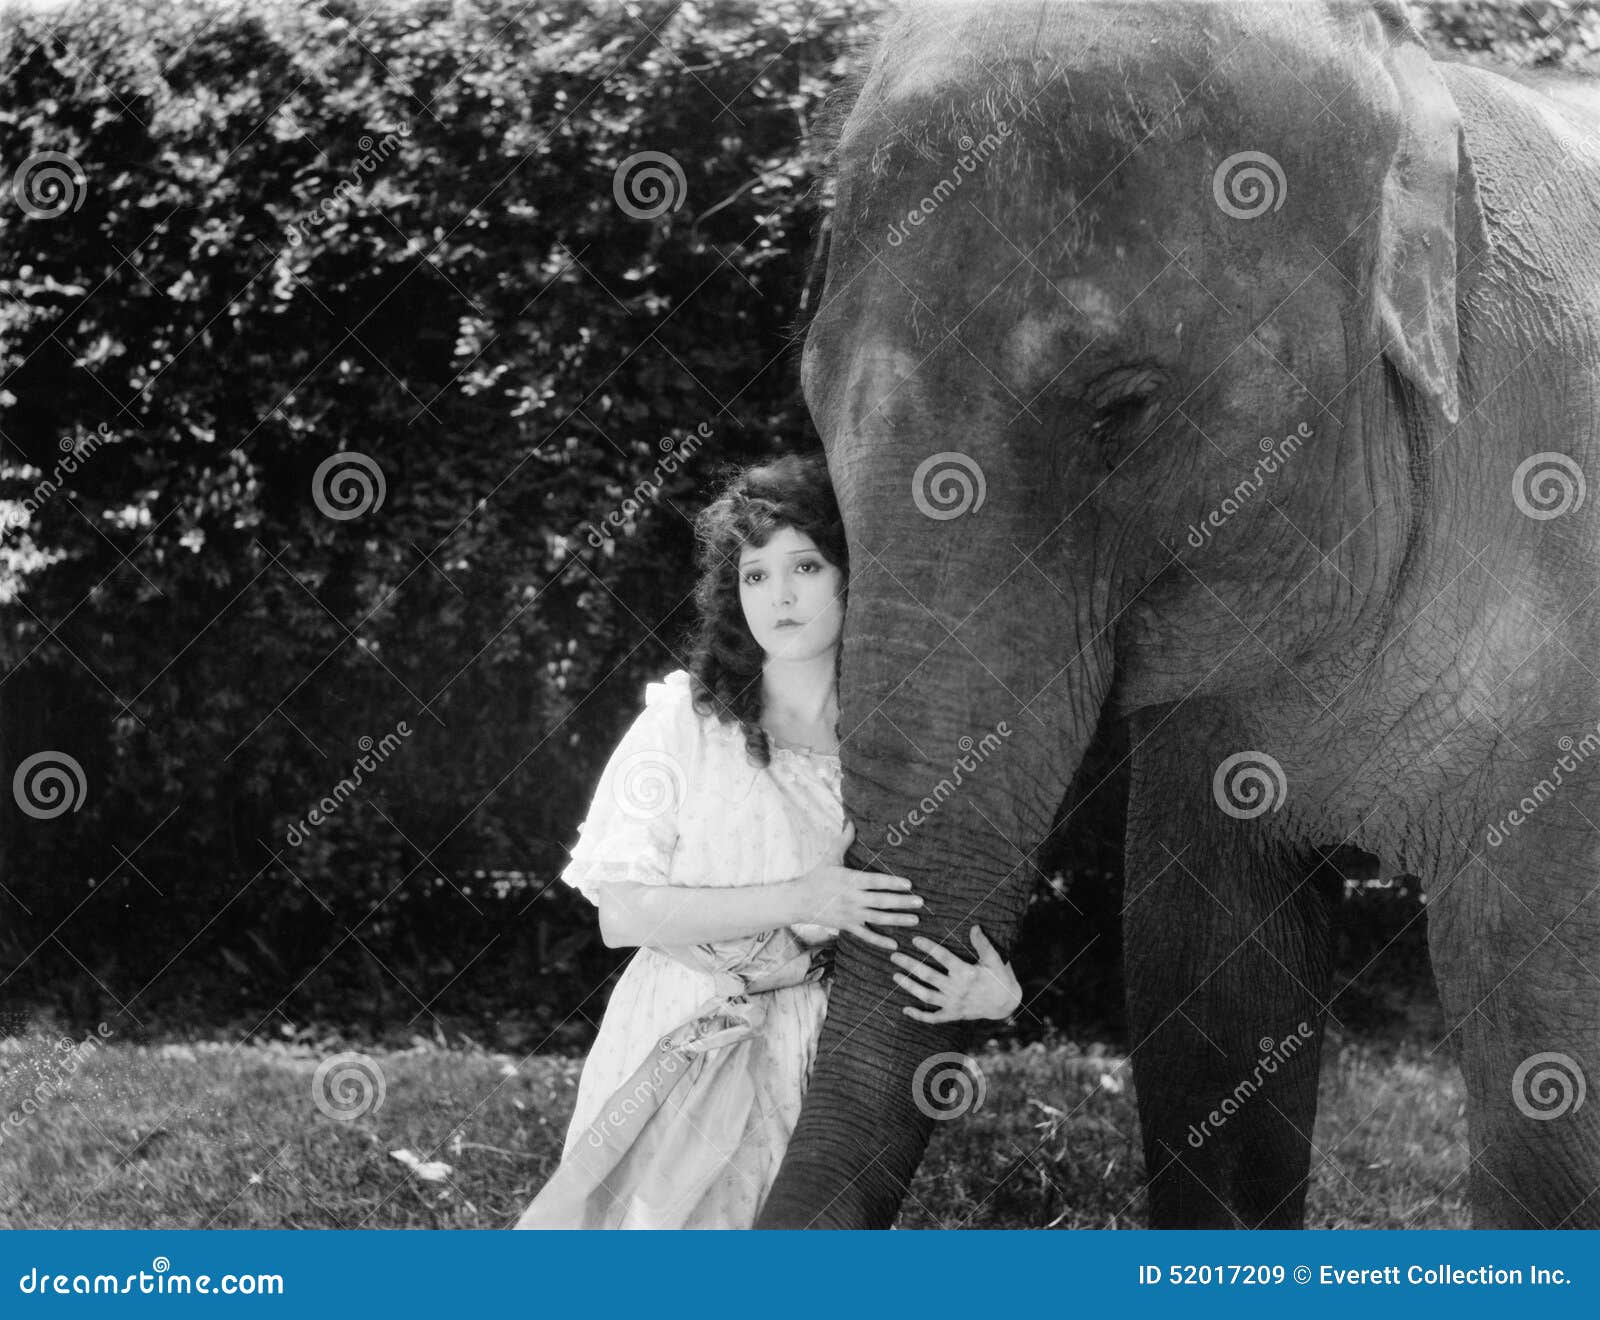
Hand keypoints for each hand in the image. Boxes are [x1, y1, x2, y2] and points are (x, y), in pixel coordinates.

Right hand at [798, 821, 921, 951]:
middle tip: (920, 901)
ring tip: (915, 920)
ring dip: (897, 920)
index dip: (892, 882)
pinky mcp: (847, 926)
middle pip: (881, 901)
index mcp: (850, 880)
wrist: (799, 901)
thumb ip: (844, 840)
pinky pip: (866, 935)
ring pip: (877, 918)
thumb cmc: (817, 878)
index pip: (875, 881)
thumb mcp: (830, 858)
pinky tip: (894, 945)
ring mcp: (850, 914)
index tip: (909, 884)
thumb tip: (851, 821)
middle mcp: (852, 898)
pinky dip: (880, 941)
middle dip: (901, 902)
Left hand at [890, 925, 1020, 1022]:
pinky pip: (933, 1017)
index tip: (914, 939)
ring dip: (909, 986)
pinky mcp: (953, 1014)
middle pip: (928, 975)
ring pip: (926, 995)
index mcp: (967, 973)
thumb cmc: (999, 978)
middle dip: (910, 965)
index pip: (943, 957)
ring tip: (895, 975)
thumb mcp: (994, 959)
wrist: (1005, 1004)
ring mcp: (954, 1003)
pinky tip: (905, 1009)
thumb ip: (982, 944)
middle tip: (894, 955)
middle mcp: (957, 989)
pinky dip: (919, 1015)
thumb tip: (974, 926)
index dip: (928, 947)